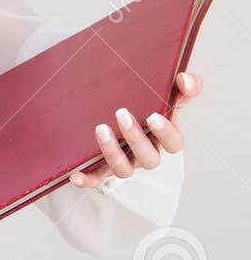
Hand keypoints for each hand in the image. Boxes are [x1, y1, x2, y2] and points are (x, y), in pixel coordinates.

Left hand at [69, 70, 202, 189]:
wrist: (117, 106)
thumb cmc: (148, 101)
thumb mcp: (168, 91)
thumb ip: (184, 85)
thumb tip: (185, 79)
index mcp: (163, 136)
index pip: (174, 143)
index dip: (166, 133)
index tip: (153, 116)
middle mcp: (146, 153)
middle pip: (149, 159)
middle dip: (136, 138)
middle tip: (121, 113)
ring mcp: (125, 162)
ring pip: (124, 170)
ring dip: (113, 152)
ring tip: (100, 128)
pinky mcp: (103, 169)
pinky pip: (96, 179)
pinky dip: (86, 179)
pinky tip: (74, 174)